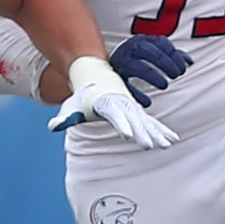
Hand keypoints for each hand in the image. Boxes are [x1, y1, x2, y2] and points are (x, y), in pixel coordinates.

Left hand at [48, 57, 179, 149]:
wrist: (95, 78)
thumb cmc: (82, 96)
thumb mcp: (72, 105)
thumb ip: (65, 117)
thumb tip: (52, 126)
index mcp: (107, 104)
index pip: (115, 117)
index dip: (122, 125)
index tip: (127, 136)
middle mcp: (123, 105)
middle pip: (135, 121)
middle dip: (143, 133)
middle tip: (151, 145)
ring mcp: (132, 109)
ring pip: (147, 123)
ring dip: (157, 133)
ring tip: (167, 144)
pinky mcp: (137, 113)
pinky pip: (151, 123)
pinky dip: (161, 130)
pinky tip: (171, 139)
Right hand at [109, 34, 192, 106]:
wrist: (104, 68)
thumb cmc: (137, 60)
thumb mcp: (153, 54)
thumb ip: (172, 56)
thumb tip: (189, 61)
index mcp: (142, 40)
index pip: (160, 42)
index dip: (174, 55)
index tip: (183, 69)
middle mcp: (129, 48)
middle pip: (148, 51)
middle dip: (165, 63)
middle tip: (176, 75)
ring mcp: (120, 62)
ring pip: (136, 65)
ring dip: (152, 75)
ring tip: (164, 85)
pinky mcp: (112, 77)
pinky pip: (124, 85)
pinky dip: (136, 94)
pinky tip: (147, 102)